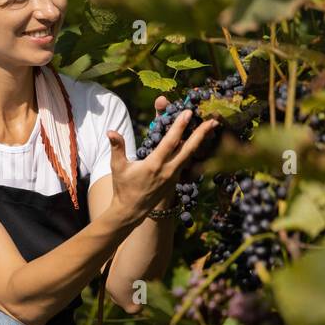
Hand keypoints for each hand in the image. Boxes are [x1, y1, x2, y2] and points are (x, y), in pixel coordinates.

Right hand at [106, 101, 218, 226]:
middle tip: (213, 121)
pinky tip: (197, 141)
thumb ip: (117, 147)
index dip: (179, 126)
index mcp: (154, 165)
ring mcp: (173, 177)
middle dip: (202, 134)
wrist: (131, 211)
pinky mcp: (175, 180)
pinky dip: (192, 150)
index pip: (170, 142)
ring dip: (200, 141)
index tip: (188, 113)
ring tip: (211, 128)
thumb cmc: (123, 187)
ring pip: (190, 155)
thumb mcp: (118, 167)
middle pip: (189, 149)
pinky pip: (185, 162)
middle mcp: (167, 171)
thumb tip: (111, 131)